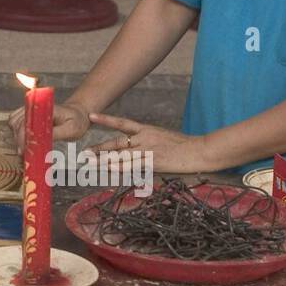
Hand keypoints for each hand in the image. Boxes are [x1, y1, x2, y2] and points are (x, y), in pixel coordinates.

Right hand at [8, 100, 90, 152]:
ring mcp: (30, 109)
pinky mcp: (28, 113)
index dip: (23, 136)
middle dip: (19, 139)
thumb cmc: (76, 120)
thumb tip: (40, 140)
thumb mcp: (72, 129)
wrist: (78, 113)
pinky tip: (25, 142)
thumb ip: (57, 133)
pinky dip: (17, 132)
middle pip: (17, 122)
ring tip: (25, 149)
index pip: (27, 120)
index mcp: (46, 108)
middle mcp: (35, 106)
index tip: (24, 149)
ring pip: (14, 122)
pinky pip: (15, 122)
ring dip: (17, 136)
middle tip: (25, 153)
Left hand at [86, 112, 215, 173]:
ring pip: (122, 155)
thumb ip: (148, 143)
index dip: (106, 119)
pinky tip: (110, 170)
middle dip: (100, 148)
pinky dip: (122, 168)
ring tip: (91, 164)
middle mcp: (145, 137)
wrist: (200, 150)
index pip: (122, 123)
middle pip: (117, 142)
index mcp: (147, 129)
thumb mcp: (163, 138)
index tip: (91, 115)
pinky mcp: (154, 161)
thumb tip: (136, 150)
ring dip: (105, 160)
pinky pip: (134, 166)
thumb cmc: (185, 146)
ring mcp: (148, 149)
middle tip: (85, 153)